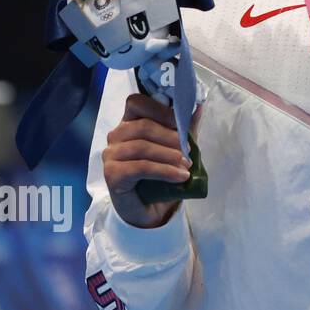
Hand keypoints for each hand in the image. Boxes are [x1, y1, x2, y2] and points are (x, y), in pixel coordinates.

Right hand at [102, 93, 190, 228]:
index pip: (136, 102)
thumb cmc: (162, 173)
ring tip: (188, 165)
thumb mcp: (178, 148)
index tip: (180, 122)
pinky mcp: (111, 174)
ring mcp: (110, 155)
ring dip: (169, 155)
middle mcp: (116, 136)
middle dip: (171, 137)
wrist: (151, 207)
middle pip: (143, 126)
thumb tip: (199, 105)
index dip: (159, 109)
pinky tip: (181, 177)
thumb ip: (185, 127)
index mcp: (129, 123)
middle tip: (190, 150)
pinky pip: (140, 167)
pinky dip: (164, 171)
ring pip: (142, 147)